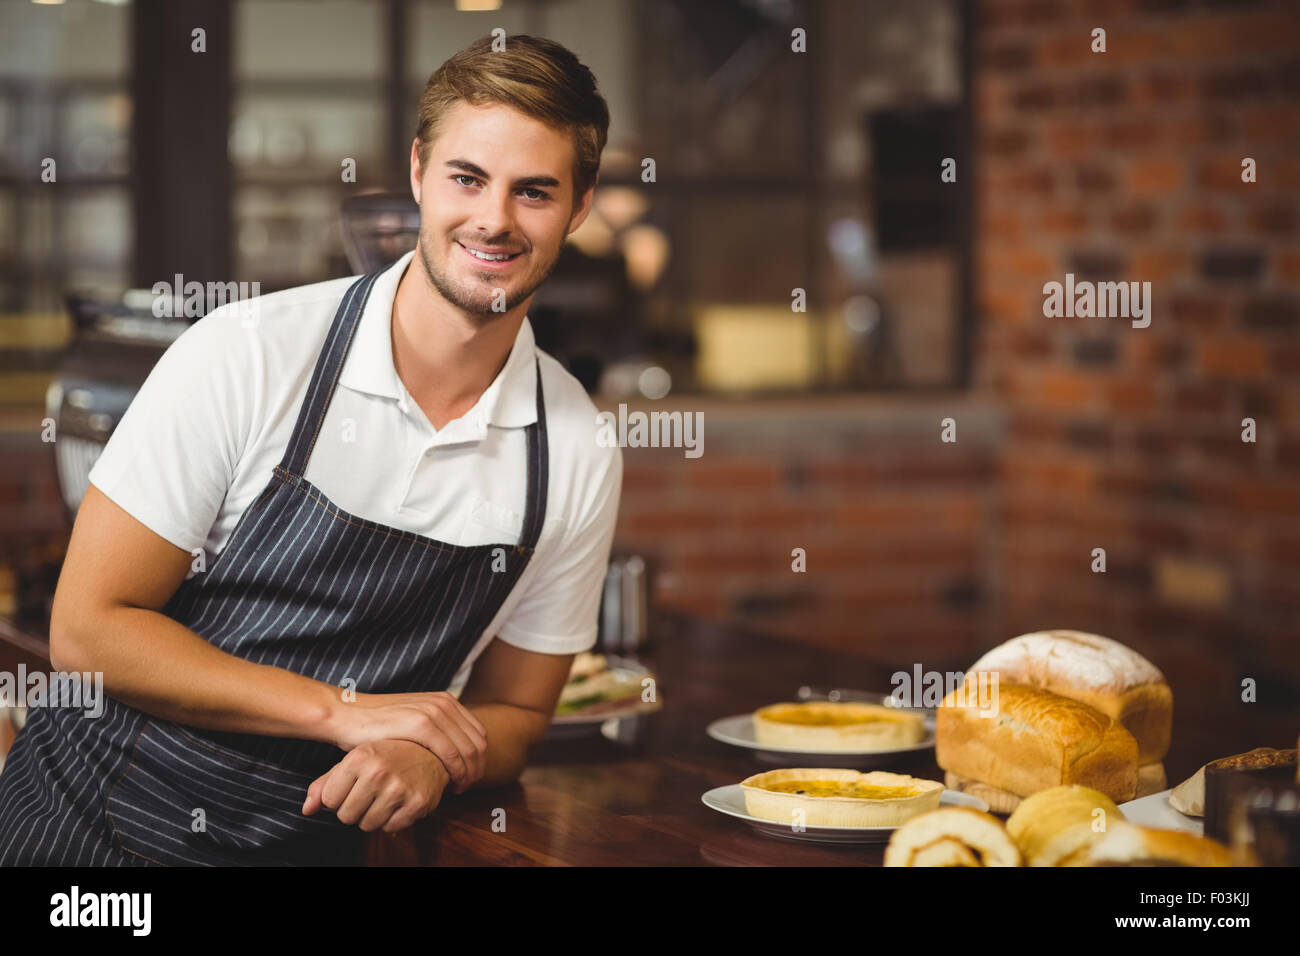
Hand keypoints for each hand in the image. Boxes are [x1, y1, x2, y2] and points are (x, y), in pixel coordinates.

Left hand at [302, 739, 451, 832]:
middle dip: (355, 809)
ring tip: (385, 796)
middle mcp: (378, 771)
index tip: (353, 786)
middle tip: (371, 793)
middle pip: (346, 816)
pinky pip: (390, 828)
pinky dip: (393, 820)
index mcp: (359, 757)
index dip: (339, 797)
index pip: (329, 800)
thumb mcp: (355, 759)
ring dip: (373, 816)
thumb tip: (306, 810)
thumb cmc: (388, 754)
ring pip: (367, 825)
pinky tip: (400, 802)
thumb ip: (325, 783)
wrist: (434, 751)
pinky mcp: (417, 803)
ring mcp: (399, 788)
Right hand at [327, 690, 486, 793]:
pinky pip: (451, 753)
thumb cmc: (377, 726)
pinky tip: (448, 785)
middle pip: (478, 743)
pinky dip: (456, 772)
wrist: (348, 715)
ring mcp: (433, 711)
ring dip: (468, 774)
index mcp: (445, 701)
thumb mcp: (413, 720)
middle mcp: (444, 703)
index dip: (480, 759)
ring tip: (458, 789)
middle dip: (477, 769)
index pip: (478, 733)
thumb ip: (435, 729)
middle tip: (467, 787)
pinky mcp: (421, 724)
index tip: (471, 777)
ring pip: (469, 750)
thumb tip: (454, 747)